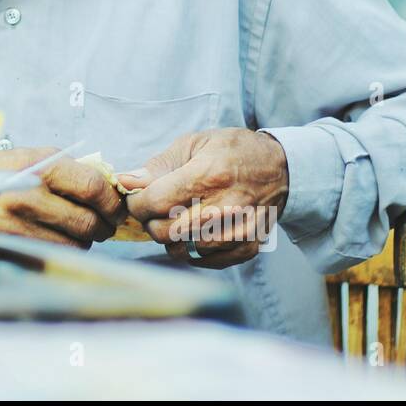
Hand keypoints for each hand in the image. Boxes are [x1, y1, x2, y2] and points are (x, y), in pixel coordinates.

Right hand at [0, 146, 127, 248]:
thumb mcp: (29, 159)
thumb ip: (67, 169)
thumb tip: (109, 187)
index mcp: (35, 166)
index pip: (92, 187)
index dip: (112, 202)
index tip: (116, 208)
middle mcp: (25, 195)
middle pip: (88, 221)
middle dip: (103, 226)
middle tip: (103, 224)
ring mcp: (14, 225)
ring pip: (75, 244)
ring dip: (82, 240)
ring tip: (71, 229)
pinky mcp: (8, 248)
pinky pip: (53, 256)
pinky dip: (61, 251)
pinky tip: (51, 238)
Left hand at [116, 129, 287, 268]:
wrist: (279, 166)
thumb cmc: (230, 151)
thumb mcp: (193, 145)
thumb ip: (156, 167)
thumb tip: (125, 183)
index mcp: (209, 174)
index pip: (156, 201)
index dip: (137, 204)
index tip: (137, 201)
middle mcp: (227, 205)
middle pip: (167, 231)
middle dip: (151, 223)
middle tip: (154, 213)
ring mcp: (240, 229)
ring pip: (184, 249)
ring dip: (171, 239)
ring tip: (176, 221)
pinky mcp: (249, 246)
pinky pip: (207, 260)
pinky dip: (194, 251)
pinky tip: (195, 233)